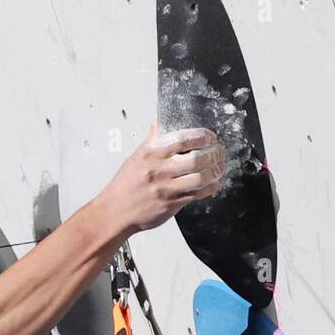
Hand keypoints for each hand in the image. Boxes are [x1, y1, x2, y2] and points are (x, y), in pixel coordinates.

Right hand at [97, 124, 224, 234]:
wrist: (115, 211)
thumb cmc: (125, 185)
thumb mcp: (136, 157)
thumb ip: (152, 140)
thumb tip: (159, 122)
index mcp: (151, 153)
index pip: (182, 139)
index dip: (202, 136)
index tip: (210, 136)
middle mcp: (159, 170)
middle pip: (195, 159)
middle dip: (213, 154)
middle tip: (219, 151)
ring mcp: (166, 189)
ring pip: (200, 178)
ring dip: (215, 171)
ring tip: (219, 166)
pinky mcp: (172, 204)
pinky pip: (198, 194)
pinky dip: (211, 187)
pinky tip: (215, 182)